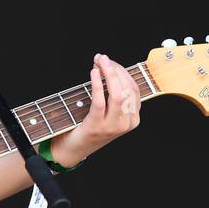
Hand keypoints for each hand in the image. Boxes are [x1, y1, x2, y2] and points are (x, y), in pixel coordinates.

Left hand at [49, 52, 141, 166]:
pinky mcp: (97, 126)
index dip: (123, 72)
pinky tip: (93, 73)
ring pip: (117, 94)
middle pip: (127, 89)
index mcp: (133, 119)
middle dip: (115, 69)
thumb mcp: (109, 113)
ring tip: (99, 61)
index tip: (111, 62)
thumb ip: (114, 96)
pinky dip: (98, 84)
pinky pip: (100, 101)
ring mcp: (112, 126)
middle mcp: (126, 123)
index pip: (134, 89)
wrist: (74, 149)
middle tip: (102, 58)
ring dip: (108, 73)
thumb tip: (110, 68)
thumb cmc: (90, 127)